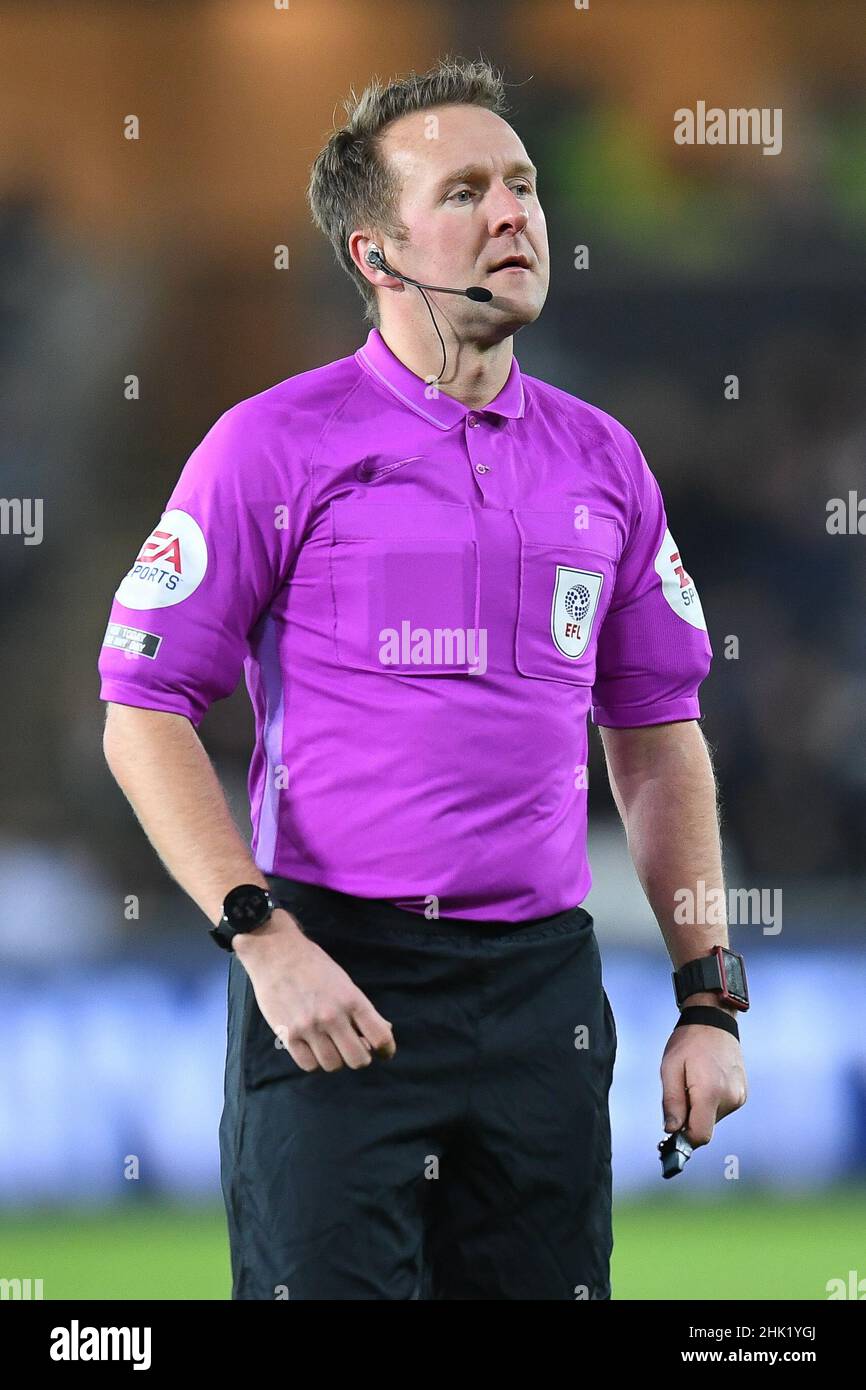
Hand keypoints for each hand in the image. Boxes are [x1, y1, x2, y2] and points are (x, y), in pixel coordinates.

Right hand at [233, 907, 395, 1072]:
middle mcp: (332, 1016)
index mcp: (352, 1000)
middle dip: (360, 1057)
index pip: (380, 1038)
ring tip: (330, 1045)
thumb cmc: (315, 967)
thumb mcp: (346, 983)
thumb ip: (363, 1010)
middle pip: (358, 1060)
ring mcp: (309, 1027)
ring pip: (333, 1065)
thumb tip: (386, 1031)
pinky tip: (312, 1047)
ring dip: (335, 1059)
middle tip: (353, 1048)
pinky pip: (309, 1065)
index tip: (383, 1052)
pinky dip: (314, 1061)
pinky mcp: (288, 1034)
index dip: (386, 1050)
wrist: (277, 953)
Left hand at [660, 1019, 747, 1146]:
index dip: (684, 1140)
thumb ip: (672, 1102)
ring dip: (699, 1109)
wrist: (715, 1020)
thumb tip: (672, 1131)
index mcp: (711, 1092)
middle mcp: (730, 1098)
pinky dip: (710, 1102)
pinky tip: (705, 1080)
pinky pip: (721, 1108)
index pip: (700, 1136)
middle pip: (705, 1127)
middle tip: (680, 1093)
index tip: (671, 1133)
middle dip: (689, 1119)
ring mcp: (739, 1096)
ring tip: (693, 1081)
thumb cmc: (689, 1042)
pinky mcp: (742, 1093)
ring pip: (713, 1119)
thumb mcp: (670, 1068)